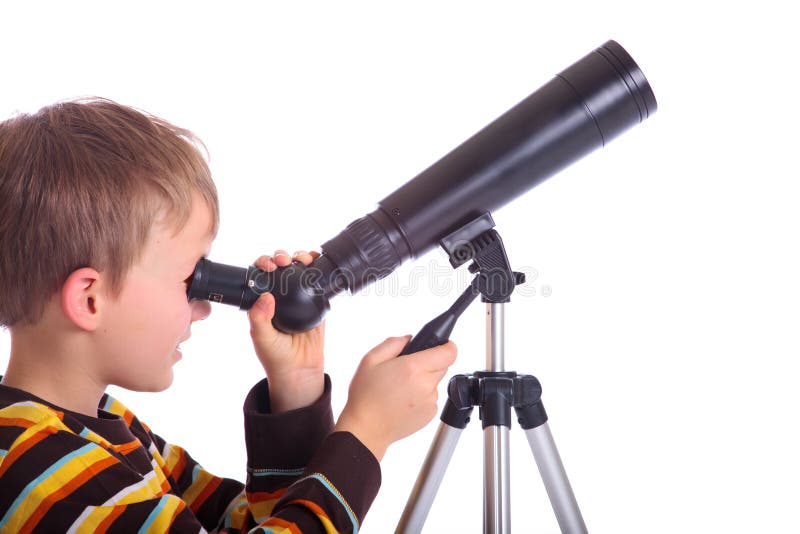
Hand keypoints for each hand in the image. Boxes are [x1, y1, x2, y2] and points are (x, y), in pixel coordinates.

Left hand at [248, 249, 323, 412]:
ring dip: (301, 257)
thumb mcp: (261, 338)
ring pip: (299, 269)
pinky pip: (319, 281)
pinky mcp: (317, 302)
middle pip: (280, 267)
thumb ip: (259, 318)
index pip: (259, 275)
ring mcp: (299, 297)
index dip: (263, 264)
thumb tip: (265, 296)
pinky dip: (319, 268)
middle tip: (284, 261)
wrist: (300, 371)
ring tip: (303, 259)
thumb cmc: (276, 356)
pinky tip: (318, 261)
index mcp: (262, 301)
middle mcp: (279, 296)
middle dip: (281, 257)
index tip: (268, 266)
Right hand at [334, 336, 456, 460]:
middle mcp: (425, 385)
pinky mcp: (430, 414)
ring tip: (401, 388)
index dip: (446, 345)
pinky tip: (403, 400)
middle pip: (442, 366)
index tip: (441, 345)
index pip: (448, 352)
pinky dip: (422, 396)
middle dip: (430, 362)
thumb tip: (409, 339)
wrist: (366, 429)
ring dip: (425, 380)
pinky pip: (431, 398)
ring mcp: (430, 401)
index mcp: (413, 368)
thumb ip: (393, 343)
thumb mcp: (371, 360)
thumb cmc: (365, 396)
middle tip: (408, 368)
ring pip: (436, 382)